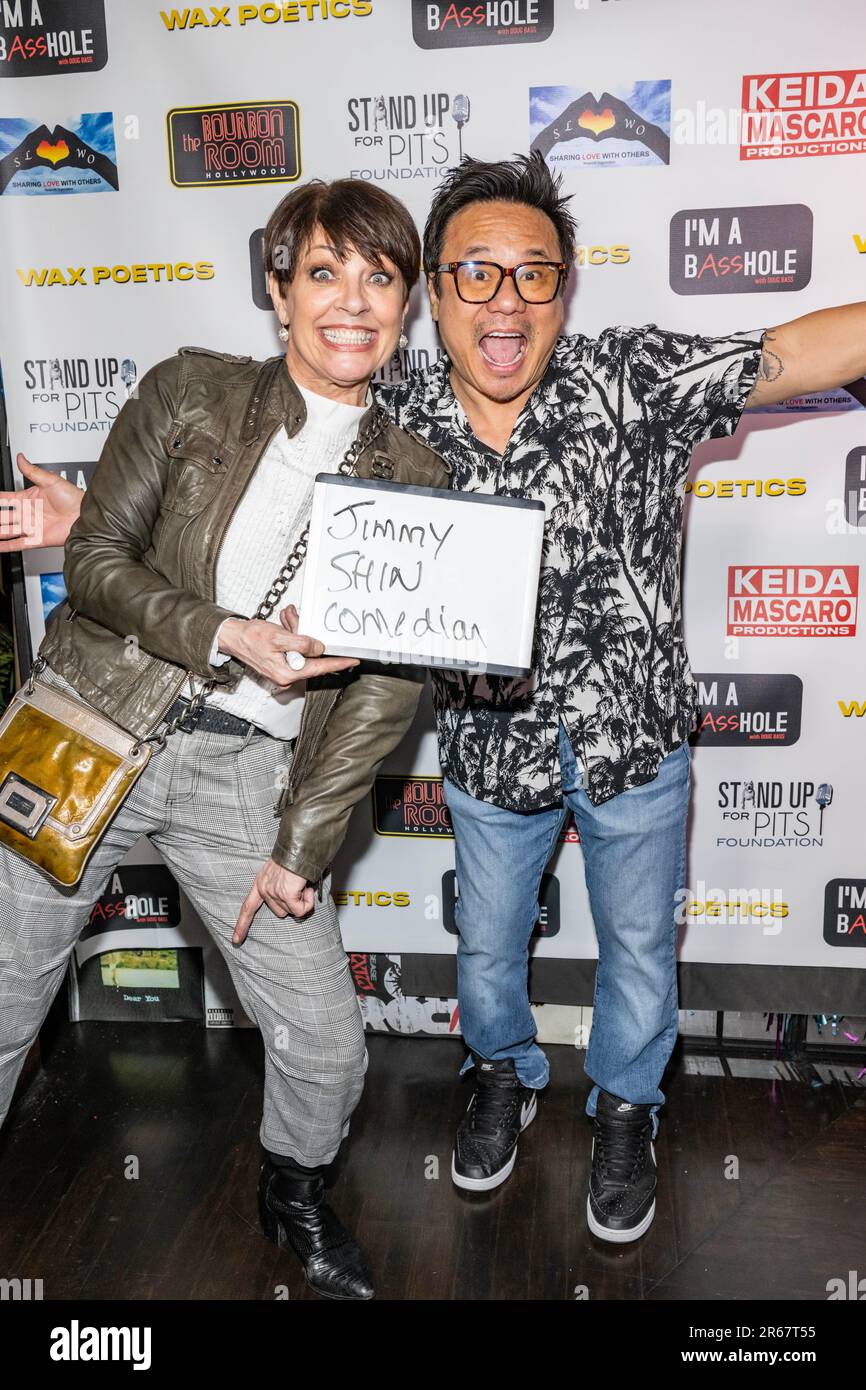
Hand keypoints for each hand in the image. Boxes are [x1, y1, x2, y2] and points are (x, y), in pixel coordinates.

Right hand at [0, 455, 82, 551]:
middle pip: (1, 516)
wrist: (85, 515)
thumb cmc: (74, 498)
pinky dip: (6, 545)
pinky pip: (18, 543)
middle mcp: (27, 513)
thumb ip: (32, 470)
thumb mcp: (50, 480)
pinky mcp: (36, 539)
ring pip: (6, 530)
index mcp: (27, 499)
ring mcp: (31, 527)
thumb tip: (20, 457)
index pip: (3, 499)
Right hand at [217, 615, 358, 685]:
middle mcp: (286, 675)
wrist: (232, 637)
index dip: (338, 663)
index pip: (319, 668)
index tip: (353, 661)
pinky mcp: (280, 663)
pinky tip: (285, 623)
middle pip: (310, 656)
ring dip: (296, 632)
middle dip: (307, 636)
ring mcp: (283, 670)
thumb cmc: (250, 637)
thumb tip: (319, 648)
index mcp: (287, 673)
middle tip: (297, 619)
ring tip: (287, 618)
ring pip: (301, 649)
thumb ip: (301, 643)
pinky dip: (291, 635)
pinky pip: (293, 648)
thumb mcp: (279, 638)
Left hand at [233, 859, 314, 943]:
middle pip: (279, 913)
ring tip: (303, 884)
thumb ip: (278, 888)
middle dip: (293, 904)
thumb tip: (292, 903)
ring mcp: (274, 892)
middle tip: (299, 888)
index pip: (247, 907)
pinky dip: (308, 902)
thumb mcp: (278, 872)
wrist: (300, 847)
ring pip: (292, 911)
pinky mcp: (287, 895)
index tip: (235, 939)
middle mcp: (264, 888)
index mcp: (260, 883)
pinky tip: (307, 888)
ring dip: (302, 900)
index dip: (242, 924)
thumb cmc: (294, 856)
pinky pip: (301, 910)